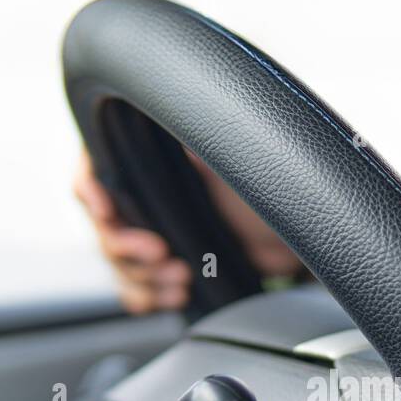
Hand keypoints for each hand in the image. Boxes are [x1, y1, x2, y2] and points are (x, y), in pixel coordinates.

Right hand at [74, 151, 301, 313]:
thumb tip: (166, 104)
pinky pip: (136, 288)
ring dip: (142, 277)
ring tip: (181, 279)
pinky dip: (149, 296)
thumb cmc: (281, 180)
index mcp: (147, 153)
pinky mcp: (170, 263)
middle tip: (161, 253)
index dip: (90, 190)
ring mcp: (154, 229)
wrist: (309, 230)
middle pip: (101, 224)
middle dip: (125, 246)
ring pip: (117, 262)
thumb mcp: (236, 150)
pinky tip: (175, 295)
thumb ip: (196, 133)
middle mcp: (144, 189)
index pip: (91, 167)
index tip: (109, 209)